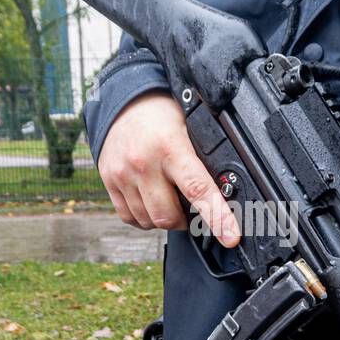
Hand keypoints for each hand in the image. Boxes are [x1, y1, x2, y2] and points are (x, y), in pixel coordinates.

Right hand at [98, 91, 239, 245]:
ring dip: (165, 219)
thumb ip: (203, 158)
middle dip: (185, 220)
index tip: (231, 237)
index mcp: (171, 148)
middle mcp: (143, 164)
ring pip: (149, 221)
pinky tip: (152, 202)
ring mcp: (122, 175)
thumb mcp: (190, 127)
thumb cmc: (162, 115)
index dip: (217, 217)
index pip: (198, 190)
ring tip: (170, 199)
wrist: (123, 102)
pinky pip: (129, 217)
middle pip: (168, 216)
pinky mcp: (108, 182)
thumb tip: (227, 188)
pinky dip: (145, 218)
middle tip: (192, 208)